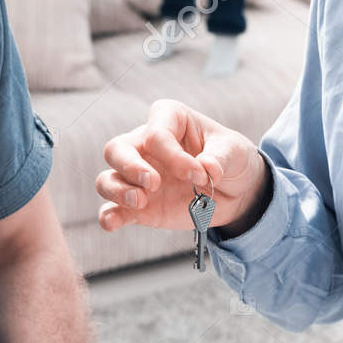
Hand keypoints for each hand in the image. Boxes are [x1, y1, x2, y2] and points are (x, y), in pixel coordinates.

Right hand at [97, 98, 264, 234]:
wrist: (235, 189)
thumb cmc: (230, 157)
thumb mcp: (235, 151)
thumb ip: (221, 158)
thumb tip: (208, 168)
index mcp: (169, 119)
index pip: (157, 133)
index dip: (175, 157)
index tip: (200, 175)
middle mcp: (145, 145)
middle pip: (117, 149)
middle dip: (130, 166)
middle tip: (153, 183)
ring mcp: (138, 177)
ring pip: (107, 179)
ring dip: (117, 191)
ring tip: (140, 203)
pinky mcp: (138, 206)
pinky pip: (113, 210)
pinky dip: (110, 217)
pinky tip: (113, 223)